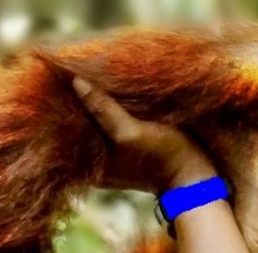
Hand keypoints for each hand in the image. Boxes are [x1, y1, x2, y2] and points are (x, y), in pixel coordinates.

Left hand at [72, 76, 216, 192]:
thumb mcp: (130, 133)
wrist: (195, 177)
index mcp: (90, 165)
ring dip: (98, 101)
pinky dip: (113, 107)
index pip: (67, 130)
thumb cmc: (162, 158)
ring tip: (94, 73)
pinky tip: (114, 89)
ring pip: (98, 121)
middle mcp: (98, 161)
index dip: (65, 105)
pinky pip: (114, 122)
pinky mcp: (130, 146)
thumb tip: (76, 82)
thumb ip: (103, 110)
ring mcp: (114, 154)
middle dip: (81, 101)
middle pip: (83, 124)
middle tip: (77, 69)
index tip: (62, 78)